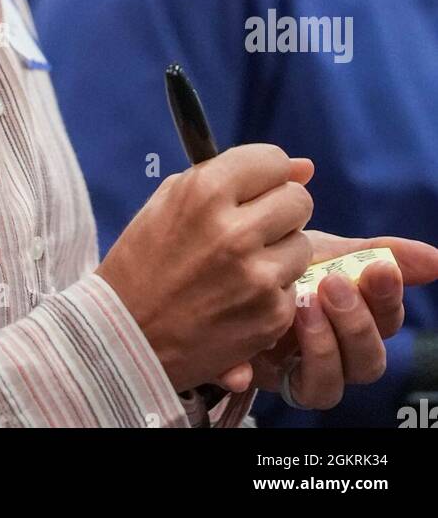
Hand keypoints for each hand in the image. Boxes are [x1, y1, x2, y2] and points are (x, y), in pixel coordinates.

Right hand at [95, 145, 314, 391]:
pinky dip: (274, 291)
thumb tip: (306, 166)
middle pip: (298, 200)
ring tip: (243, 266)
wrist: (126, 337)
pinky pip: (295, 287)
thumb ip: (235, 174)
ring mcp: (257, 277)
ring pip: (303, 244)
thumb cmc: (145, 259)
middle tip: (250, 228)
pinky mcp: (271, 316)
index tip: (251, 190)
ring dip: (279, 251)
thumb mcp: (173, 200)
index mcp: (205, 192)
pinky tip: (241, 298)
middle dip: (278, 211)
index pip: (273, 161)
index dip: (264, 175)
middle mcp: (236, 231)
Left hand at [215, 232, 437, 407]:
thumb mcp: (328, 252)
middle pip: (367, 360)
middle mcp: (338, 354)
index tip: (379, 266)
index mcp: (358, 320)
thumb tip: (437, 259)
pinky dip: (270, 366)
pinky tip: (272, 336)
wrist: (225, 268)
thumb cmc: (286, 263)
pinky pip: (283, 388)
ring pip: (330, 385)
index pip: (388, 320)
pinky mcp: (269, 380)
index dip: (388, 297)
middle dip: (356, 323)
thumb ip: (376, 253)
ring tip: (303, 304)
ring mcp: (304, 371)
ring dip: (323, 347)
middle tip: (334, 283)